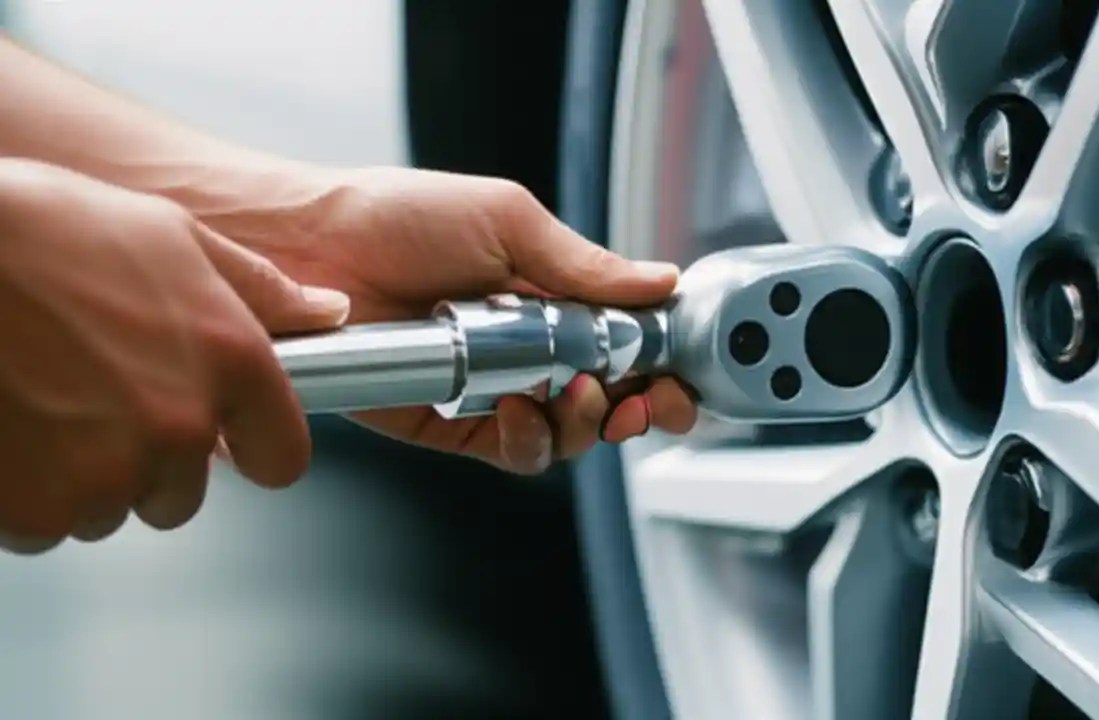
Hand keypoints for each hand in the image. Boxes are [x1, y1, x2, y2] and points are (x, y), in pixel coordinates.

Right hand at [0, 160, 349, 551]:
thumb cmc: (37, 229)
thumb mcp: (167, 233)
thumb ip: (257, 288)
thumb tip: (329, 312)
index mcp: (228, 360)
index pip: (282, 458)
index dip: (251, 451)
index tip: (226, 441)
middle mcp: (179, 425)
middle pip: (183, 494)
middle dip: (145, 462)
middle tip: (92, 397)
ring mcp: (107, 475)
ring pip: (108, 509)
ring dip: (78, 476)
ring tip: (38, 398)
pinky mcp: (35, 510)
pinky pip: (43, 528)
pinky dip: (22, 494)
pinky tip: (8, 429)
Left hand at [211, 166, 698, 473]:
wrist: (311, 246)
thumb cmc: (396, 216)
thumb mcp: (508, 222)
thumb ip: (585, 266)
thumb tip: (659, 282)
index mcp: (552, 296)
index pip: (628, 341)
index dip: (661, 365)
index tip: (679, 376)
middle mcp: (529, 348)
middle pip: (609, 399)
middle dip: (638, 406)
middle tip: (640, 398)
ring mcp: (493, 388)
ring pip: (566, 435)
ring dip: (585, 425)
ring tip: (573, 395)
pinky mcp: (451, 423)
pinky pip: (510, 452)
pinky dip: (527, 441)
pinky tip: (517, 409)